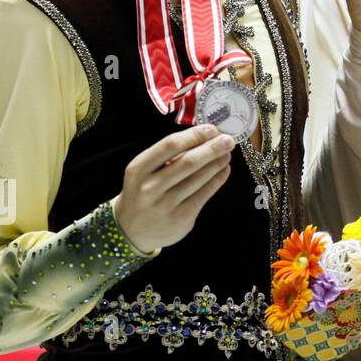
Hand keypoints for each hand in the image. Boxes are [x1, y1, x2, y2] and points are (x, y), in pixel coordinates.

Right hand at [112, 123, 232, 251]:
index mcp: (138, 169)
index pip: (170, 145)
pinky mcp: (181, 218)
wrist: (132, 231)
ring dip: (218, 162)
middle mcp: (150, 187)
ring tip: (227, 153)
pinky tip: (224, 170)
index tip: (211, 129)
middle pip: (188, 162)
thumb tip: (204, 138)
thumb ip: (168, 156)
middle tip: (228, 139)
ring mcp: (165, 205)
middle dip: (212, 148)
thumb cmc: (143, 192)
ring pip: (199, 178)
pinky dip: (218, 179)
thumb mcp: (145, 172)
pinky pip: (205, 194)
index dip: (194, 135)